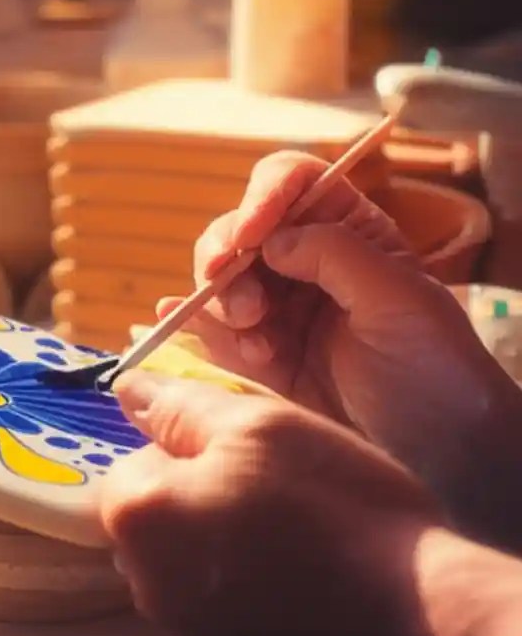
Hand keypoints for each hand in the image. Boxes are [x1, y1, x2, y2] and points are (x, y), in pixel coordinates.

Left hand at [102, 371, 458, 635]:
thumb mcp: (261, 426)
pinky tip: (299, 575)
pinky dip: (247, 582)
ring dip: (224, 539)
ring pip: (186, 557)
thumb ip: (183, 406)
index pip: (135, 459)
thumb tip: (129, 389)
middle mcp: (141, 577)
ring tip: (294, 534)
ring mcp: (180, 624)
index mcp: (135, 514)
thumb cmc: (335, 508)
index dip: (192, 447)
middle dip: (200, 495)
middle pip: (155, 513)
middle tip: (278, 491)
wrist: (415, 620)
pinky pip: (218, 599)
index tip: (252, 456)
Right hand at [162, 151, 517, 485]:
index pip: (292, 184)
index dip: (263, 196)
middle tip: (246, 307)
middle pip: (237, 231)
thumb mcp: (399, 298)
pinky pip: (210, 332)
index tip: (251, 234)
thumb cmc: (433, 368)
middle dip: (228, 260)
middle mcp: (304, 264)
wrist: (436, 451)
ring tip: (257, 346)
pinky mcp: (256, 356)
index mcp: (349, 232)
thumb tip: (270, 240)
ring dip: (220, 306)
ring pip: (215, 282)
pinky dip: (203, 335)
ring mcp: (276, 310)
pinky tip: (198, 338)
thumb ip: (336, 254)